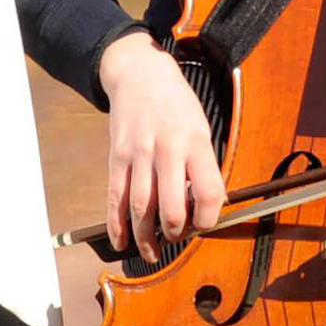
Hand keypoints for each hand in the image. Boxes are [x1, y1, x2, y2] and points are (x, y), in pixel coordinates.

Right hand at [98, 32, 225, 259]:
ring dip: (145, 237)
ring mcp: (139, 153)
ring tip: (151, 252)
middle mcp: (167, 148)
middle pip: (171, 205)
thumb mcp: (201, 127)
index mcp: (195, 142)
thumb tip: (206, 207)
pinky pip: (116, 196)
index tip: (205, 225)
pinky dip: (117, 224)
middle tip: (176, 238)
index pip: (208, 191)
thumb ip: (203, 165)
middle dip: (175, 232)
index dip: (209, 218)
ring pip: (141, 207)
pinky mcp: (117, 156)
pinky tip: (121, 241)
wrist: (140, 74)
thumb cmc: (177, 104)